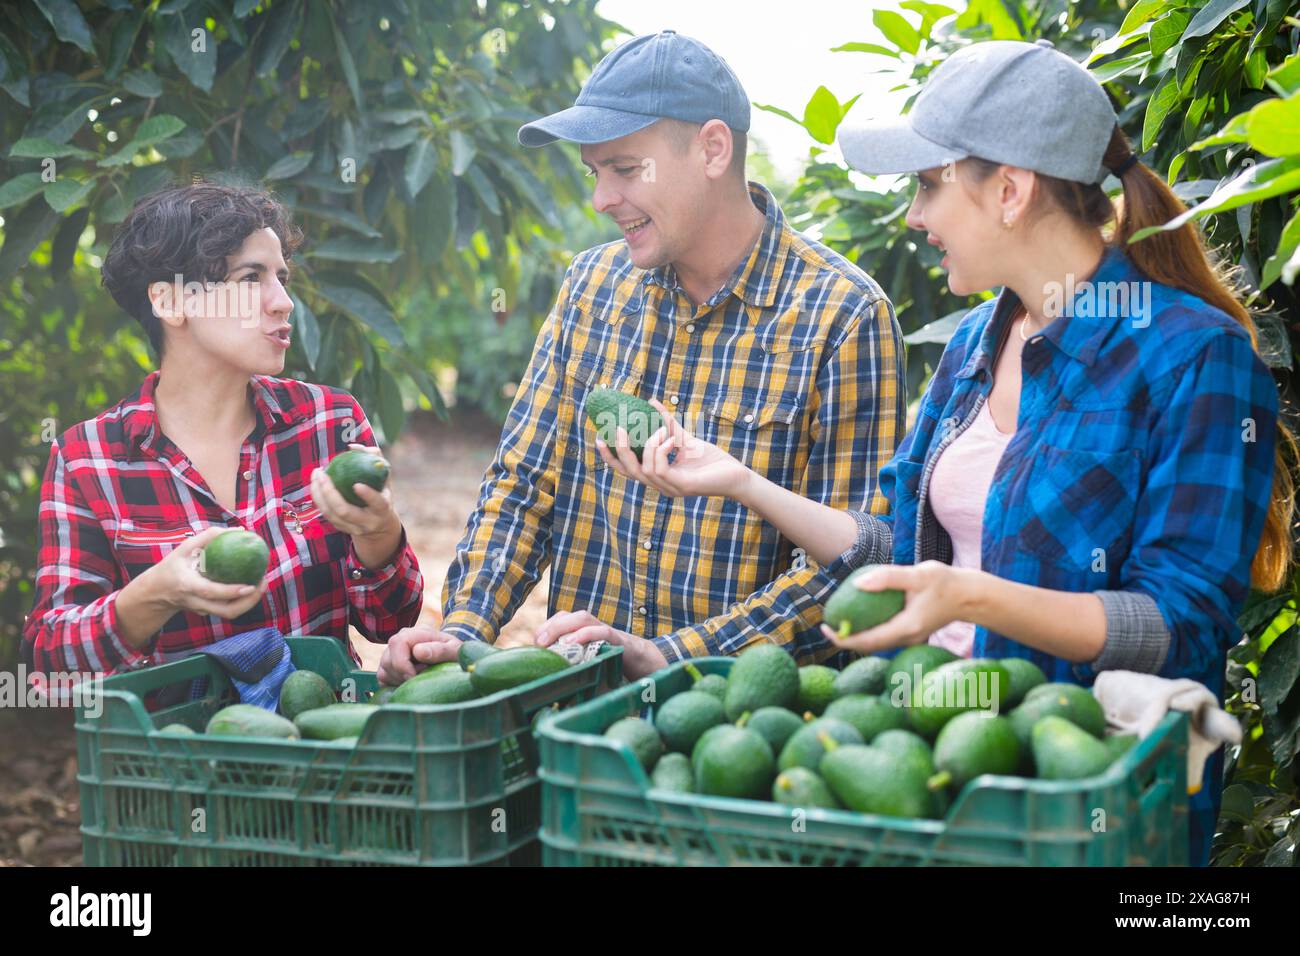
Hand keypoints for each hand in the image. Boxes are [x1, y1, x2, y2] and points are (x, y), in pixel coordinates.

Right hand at [142, 526, 266, 619]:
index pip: (211, 592)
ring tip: (262, 583)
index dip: (231, 591)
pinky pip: (228, 610)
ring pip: (230, 614)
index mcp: (187, 586)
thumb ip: (209, 537)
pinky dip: (243, 601)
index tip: (250, 586)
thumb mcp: (184, 548)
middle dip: (249, 601)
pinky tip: (253, 585)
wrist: (157, 592)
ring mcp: (203, 610)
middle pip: (226, 611)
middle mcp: (196, 602)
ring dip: (250, 602)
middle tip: (262, 582)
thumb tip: (240, 530)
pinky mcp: (208, 612)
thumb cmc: (173, 566)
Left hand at [310, 444, 402, 567]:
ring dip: (319, 494)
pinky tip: (315, 484)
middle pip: (345, 512)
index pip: (377, 504)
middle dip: (330, 493)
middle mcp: (368, 522)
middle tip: (322, 473)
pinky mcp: (341, 529)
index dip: (368, 495)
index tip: (356, 484)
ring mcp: (353, 528)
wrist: (380, 527)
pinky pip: (326, 514)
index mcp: (383, 509)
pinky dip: (318, 498)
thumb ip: (374, 458)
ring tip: (316, 475)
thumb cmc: (382, 493)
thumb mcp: (385, 478)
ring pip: (331, 514)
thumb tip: (352, 446)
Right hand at [377, 624, 462, 685]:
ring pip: (383, 672)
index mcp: (414, 633)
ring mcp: (391, 654)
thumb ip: (440, 650)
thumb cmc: (454, 653)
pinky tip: (409, 683)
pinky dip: (394, 685)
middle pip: (388, 661)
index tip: (415, 676)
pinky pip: (382, 679)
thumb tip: (418, 651)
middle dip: (404, 675)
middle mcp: (399, 641)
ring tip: (418, 678)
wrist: (450, 657)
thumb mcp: (455, 651)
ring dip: (400, 681)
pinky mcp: (388, 667)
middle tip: (422, 677)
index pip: (397, 643)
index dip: (403, 664)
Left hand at [534, 609, 667, 679]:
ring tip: (548, 641)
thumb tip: (554, 691)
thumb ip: (578, 672)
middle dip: (550, 626)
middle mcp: (596, 628)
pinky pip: (602, 631)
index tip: (535, 644)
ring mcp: (608, 632)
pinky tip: (572, 642)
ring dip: (563, 626)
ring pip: (583, 617)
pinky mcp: (620, 640)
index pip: (563, 620)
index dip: (547, 627)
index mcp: (588, 634)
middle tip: (537, 643)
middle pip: (569, 616)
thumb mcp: (594, 670)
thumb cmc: (620, 671)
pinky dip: (586, 633)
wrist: (652, 669)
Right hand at [595, 398, 751, 500]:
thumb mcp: (686, 439)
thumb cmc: (712, 460)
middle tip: (617, 429)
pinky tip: (670, 440)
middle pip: (629, 471)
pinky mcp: (681, 487)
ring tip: (660, 431)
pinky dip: (661, 451)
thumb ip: (668, 424)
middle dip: (619, 451)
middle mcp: (661, 486)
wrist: (736, 475)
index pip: (627, 470)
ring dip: (649, 446)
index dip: (610, 457)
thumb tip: (651, 402)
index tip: (598, 438)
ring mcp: (670, 488)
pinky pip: (660, 469)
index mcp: (658, 476)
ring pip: (644, 469)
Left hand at [821, 561, 975, 653]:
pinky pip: (884, 636)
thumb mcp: (917, 574)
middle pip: (868, 646)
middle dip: (845, 638)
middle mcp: (907, 639)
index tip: (825, 628)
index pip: (867, 641)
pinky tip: (860, 613)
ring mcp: (909, 639)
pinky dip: (869, 628)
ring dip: (856, 635)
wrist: (969, 596)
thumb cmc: (945, 582)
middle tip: (826, 623)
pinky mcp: (910, 634)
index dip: (843, 638)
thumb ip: (888, 578)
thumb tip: (857, 584)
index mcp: (906, 628)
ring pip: (876, 643)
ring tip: (839, 618)